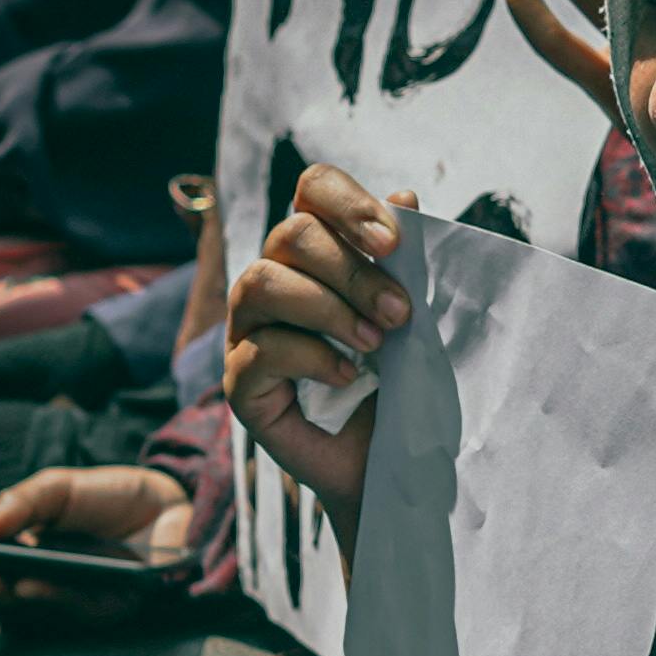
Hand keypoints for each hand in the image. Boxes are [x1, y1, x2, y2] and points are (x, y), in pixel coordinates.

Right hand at [0, 459, 189, 610]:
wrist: (177, 505)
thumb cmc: (111, 497)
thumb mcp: (57, 487)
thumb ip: (20, 502)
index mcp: (19, 554)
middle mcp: (38, 583)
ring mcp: (69, 601)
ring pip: (21, 604)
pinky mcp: (104, 610)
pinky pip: (68, 606)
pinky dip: (41, 593)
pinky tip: (20, 581)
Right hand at [226, 164, 413, 543]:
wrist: (390, 465)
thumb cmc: (400, 387)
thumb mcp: (413, 320)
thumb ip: (405, 264)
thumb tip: (404, 197)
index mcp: (315, 253)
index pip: (312, 190)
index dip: (348, 203)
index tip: (393, 243)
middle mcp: (272, 280)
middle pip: (291, 235)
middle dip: (354, 272)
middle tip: (402, 315)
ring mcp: (248, 330)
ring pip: (262, 282)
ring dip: (329, 309)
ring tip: (376, 346)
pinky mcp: (241, 382)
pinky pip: (261, 348)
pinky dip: (312, 357)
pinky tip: (348, 376)